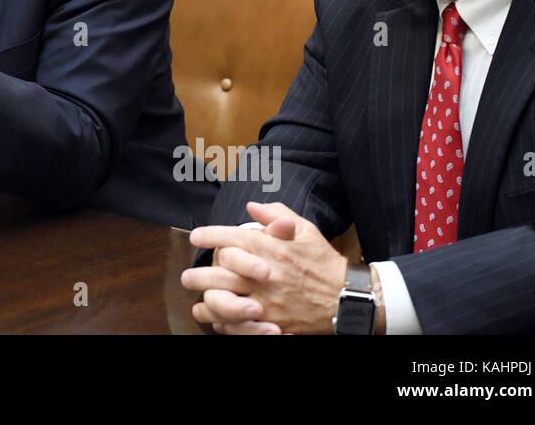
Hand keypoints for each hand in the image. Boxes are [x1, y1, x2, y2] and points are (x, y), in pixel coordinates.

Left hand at [183, 201, 346, 334]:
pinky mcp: (271, 322)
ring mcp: (265, 300)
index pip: (228, 238)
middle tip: (187, 276)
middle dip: (197, 274)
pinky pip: (239, 326)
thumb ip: (276, 214)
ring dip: (206, 301)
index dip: (208, 235)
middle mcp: (262, 274)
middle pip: (217, 272)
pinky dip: (225, 325)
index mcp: (268, 248)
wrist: (347, 297)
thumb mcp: (304, 230)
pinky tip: (217, 322)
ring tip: (197, 302)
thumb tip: (252, 207)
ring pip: (223, 302)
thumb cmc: (323, 261)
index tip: (196, 236)